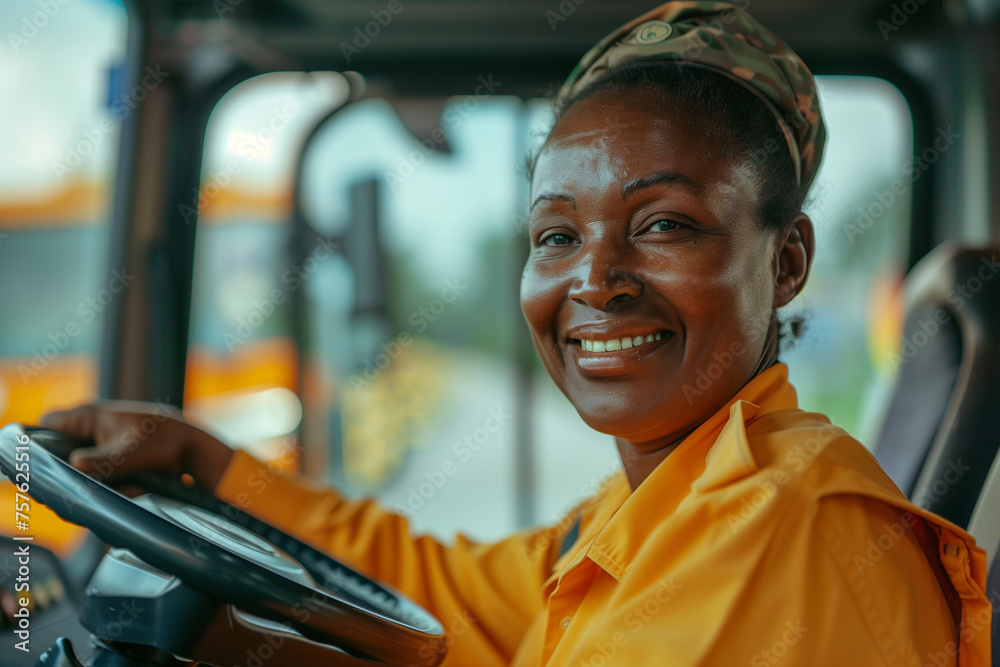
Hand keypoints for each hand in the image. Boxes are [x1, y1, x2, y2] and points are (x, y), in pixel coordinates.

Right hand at [39, 401, 234, 492]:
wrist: (195, 449)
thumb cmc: (163, 444)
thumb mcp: (127, 455)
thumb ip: (98, 462)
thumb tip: (73, 465)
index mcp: (89, 416)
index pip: (48, 425)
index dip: (38, 444)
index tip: (41, 467)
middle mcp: (93, 427)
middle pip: (62, 451)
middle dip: (70, 473)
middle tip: (77, 489)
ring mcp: (104, 442)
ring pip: (84, 468)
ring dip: (98, 483)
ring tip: (120, 488)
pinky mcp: (116, 457)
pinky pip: (103, 475)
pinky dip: (114, 485)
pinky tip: (133, 489)